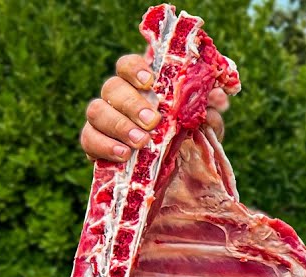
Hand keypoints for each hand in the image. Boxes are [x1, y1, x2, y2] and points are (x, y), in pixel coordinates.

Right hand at [80, 54, 228, 162]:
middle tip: (153, 121)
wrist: (177, 180)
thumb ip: (209, 114)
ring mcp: (104, 122)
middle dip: (132, 104)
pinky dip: (105, 145)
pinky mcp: (96, 146)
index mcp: (143, 88)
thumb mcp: (204, 129)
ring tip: (141, 141)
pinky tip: (123, 154)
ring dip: (119, 125)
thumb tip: (217, 101)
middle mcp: (119, 100)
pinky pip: (89, 139)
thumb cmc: (187, 144)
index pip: (128, 66)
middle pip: (112, 88)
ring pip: (96, 111)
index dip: (134, 69)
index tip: (149, 81)